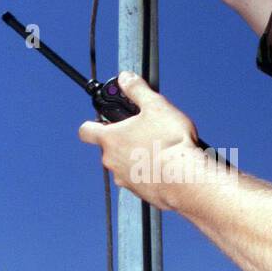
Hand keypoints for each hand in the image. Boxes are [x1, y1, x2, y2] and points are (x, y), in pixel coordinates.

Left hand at [78, 72, 202, 210]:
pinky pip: (139, 179)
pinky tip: (165, 166)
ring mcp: (125, 179)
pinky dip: (148, 172)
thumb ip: (137, 90)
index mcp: (110, 139)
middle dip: (123, 140)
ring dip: (136, 157)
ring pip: (124, 164)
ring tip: (158, 149)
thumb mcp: (155, 106)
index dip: (92, 124)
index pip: (86, 131)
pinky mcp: (140, 193)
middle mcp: (112, 162)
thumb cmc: (169, 143)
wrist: (185, 179)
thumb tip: (125, 77)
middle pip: (109, 148)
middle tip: (144, 132)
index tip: (102, 121)